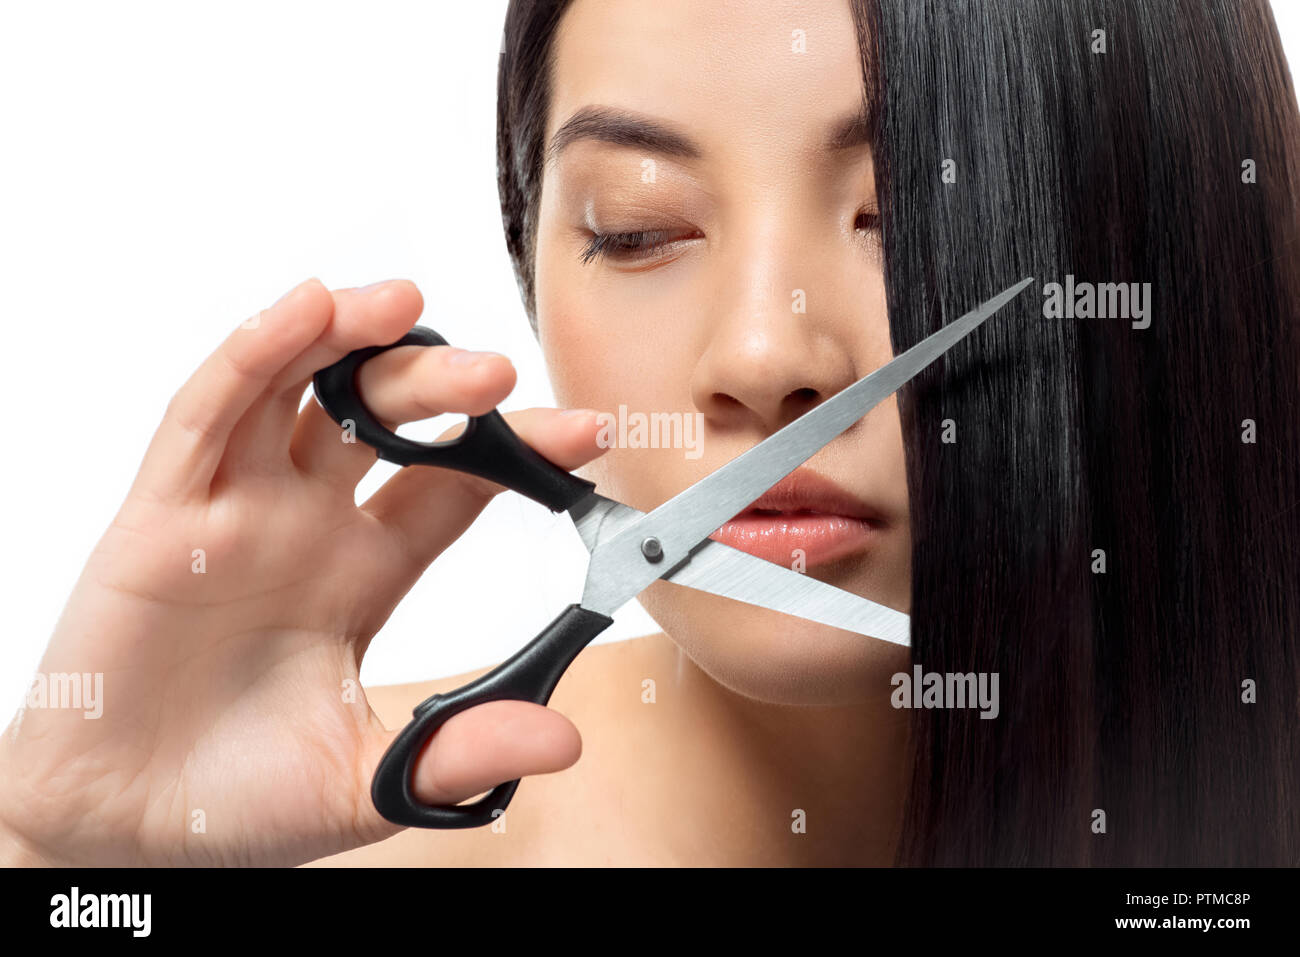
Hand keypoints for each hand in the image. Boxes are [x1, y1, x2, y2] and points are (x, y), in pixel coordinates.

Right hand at [0, 278, 603, 865]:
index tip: (587, 432)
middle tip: (503, 373)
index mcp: (365, 571)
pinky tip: (304, 311)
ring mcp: (237, 509)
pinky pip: (208, 417)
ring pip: (298, 390)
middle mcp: (308, 523)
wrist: (122, 828)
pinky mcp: (163, 515)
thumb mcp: (365, 781)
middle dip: (444, 388)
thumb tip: (564, 742)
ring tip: (408, 304)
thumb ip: (457, 756)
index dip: (518, 451)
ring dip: (351, 340)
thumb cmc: (237, 797)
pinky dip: (254, 357)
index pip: (454, 485)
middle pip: (386, 421)